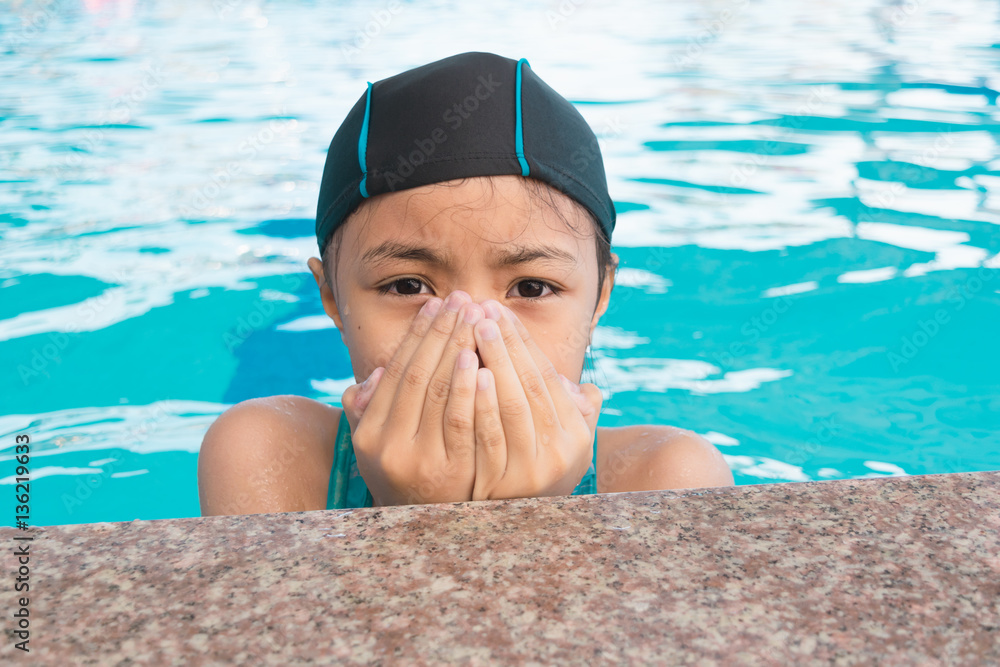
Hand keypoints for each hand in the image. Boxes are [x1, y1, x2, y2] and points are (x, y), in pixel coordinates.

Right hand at [340, 292, 484, 505]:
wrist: (429, 526)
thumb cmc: (407, 474)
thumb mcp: (378, 445)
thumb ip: (370, 410)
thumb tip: (377, 373)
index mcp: (372, 434)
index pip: (398, 372)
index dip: (418, 336)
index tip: (436, 306)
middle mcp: (390, 447)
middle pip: (420, 376)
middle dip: (444, 333)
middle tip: (463, 300)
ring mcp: (422, 462)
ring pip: (440, 394)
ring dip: (458, 351)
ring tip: (474, 318)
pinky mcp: (454, 473)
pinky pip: (463, 422)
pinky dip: (470, 389)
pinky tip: (481, 362)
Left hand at [471, 301, 601, 499]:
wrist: (518, 524)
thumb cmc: (536, 468)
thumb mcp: (564, 442)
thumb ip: (574, 410)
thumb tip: (586, 389)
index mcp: (576, 433)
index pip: (546, 375)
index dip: (522, 341)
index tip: (499, 312)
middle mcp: (560, 452)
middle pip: (530, 385)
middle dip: (505, 343)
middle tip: (482, 309)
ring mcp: (531, 470)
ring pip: (513, 405)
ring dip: (493, 362)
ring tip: (474, 328)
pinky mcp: (500, 484)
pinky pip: (490, 436)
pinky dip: (482, 402)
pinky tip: (472, 373)